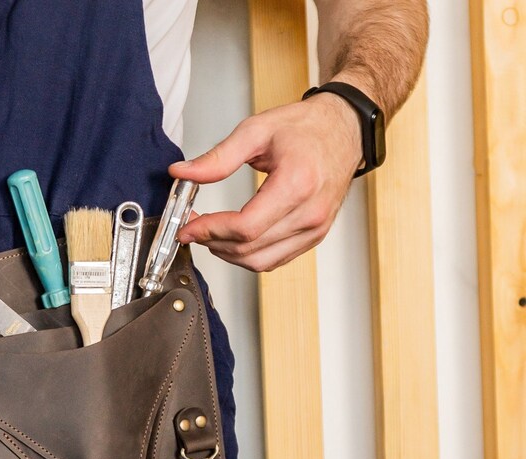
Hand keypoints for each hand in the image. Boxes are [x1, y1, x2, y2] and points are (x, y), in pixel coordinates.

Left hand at [170, 93, 362, 271]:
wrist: (345, 129)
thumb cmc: (307, 127)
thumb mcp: (256, 131)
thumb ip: (217, 158)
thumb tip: (182, 173)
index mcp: (297, 185)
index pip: (246, 227)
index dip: (210, 231)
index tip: (188, 226)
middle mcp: (310, 213)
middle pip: (250, 249)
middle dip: (212, 242)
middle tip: (192, 227)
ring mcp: (315, 228)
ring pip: (260, 262)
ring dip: (227, 253)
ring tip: (209, 233)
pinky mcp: (315, 236)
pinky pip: (274, 259)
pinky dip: (248, 255)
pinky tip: (232, 239)